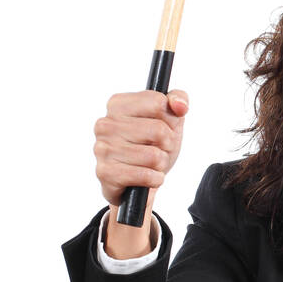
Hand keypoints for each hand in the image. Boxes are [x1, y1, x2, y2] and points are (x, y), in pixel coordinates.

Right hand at [93, 88, 189, 208]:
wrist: (140, 181)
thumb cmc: (153, 145)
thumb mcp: (169, 119)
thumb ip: (177, 100)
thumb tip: (180, 105)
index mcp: (118, 104)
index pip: (158, 102)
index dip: (170, 119)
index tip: (164, 127)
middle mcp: (105, 124)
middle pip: (158, 130)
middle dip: (167, 144)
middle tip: (159, 149)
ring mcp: (102, 149)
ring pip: (154, 155)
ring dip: (161, 164)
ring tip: (151, 163)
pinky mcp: (105, 173)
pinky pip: (146, 175)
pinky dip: (155, 179)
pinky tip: (147, 177)